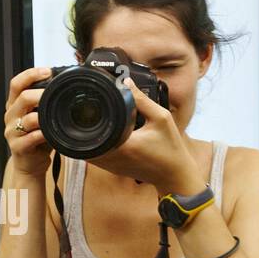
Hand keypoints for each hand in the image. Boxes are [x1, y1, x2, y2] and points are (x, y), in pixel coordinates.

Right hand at [3, 66, 53, 175]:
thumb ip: (45, 102)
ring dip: (44, 116)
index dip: (30, 74)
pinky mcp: (17, 147)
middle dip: (41, 94)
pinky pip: (31, 138)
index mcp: (14, 105)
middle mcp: (10, 116)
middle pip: (22, 98)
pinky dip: (43, 135)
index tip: (47, 71)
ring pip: (28, 119)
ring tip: (56, 115)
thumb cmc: (38, 138)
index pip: (16, 84)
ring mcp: (12, 132)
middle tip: (56, 94)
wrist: (30, 164)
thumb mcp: (40, 116)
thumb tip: (65, 84)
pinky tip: (51, 134)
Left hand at [89, 79, 203, 194]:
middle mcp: (112, 157)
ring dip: (87, 134)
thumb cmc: (170, 148)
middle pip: (84, 137)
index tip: (90, 103)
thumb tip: (126, 82)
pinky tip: (100, 132)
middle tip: (87, 107)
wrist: (173, 175)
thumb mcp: (161, 118)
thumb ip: (142, 100)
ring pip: (86, 148)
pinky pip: (93, 155)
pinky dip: (93, 143)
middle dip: (84, 122)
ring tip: (91, 119)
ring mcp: (109, 165)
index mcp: (122, 144)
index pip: (94, 127)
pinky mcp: (110, 169)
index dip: (88, 114)